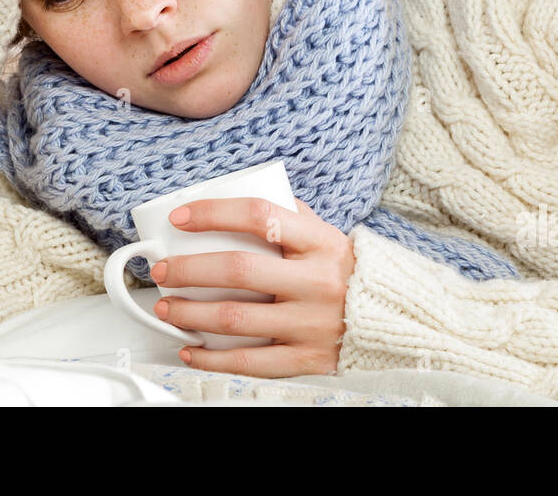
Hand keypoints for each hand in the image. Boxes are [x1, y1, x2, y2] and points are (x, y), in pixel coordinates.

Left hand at [150, 196, 355, 377]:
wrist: (396, 320)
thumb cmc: (348, 272)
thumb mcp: (327, 236)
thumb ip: (290, 216)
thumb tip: (238, 196)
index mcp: (321, 242)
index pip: (260, 216)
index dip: (215, 213)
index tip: (181, 217)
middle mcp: (316, 282)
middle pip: (239, 270)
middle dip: (189, 269)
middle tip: (161, 268)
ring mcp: (311, 324)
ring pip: (236, 318)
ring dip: (190, 312)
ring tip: (166, 306)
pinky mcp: (307, 359)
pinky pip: (250, 362)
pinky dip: (212, 358)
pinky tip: (189, 348)